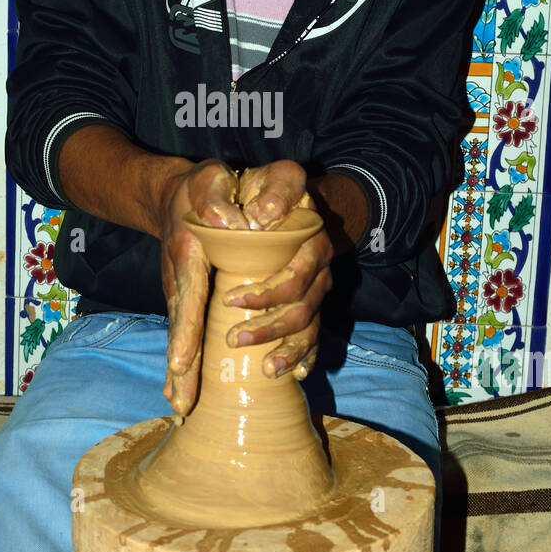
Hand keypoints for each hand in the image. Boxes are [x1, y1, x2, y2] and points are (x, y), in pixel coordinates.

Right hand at [156, 159, 248, 414]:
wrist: (174, 195)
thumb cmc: (201, 188)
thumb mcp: (209, 180)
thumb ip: (216, 198)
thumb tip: (231, 226)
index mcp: (189, 254)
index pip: (189, 296)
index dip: (187, 331)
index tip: (181, 363)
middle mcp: (182, 280)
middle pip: (181, 328)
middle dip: (181, 367)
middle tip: (179, 404)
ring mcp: (183, 293)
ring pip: (183, 336)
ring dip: (181, 372)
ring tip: (179, 405)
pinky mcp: (190, 300)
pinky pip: (189, 334)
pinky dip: (186, 363)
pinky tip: (184, 391)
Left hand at [227, 160, 333, 380]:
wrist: (279, 196)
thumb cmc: (271, 188)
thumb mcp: (277, 177)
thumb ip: (275, 190)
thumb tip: (261, 218)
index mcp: (312, 242)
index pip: (296, 277)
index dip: (267, 294)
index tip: (230, 301)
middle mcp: (320, 270)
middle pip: (304, 309)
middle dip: (270, 329)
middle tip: (233, 339)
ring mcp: (316, 290)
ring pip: (310, 328)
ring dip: (288, 351)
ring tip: (266, 369)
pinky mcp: (307, 302)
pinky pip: (314, 335)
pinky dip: (306, 356)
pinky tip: (295, 374)